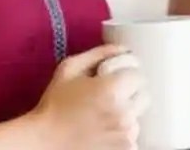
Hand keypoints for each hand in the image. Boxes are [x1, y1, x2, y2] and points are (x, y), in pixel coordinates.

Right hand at [31, 44, 148, 149]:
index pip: (139, 76)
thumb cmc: (54, 106)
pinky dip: (122, 134)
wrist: (44, 143)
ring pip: (138, 118)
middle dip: (130, 94)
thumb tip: (123, 49)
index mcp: (112, 89)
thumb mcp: (69, 70)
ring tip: (104, 118)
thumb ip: (98, 54)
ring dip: (126, 115)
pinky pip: (133, 137)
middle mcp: (123, 113)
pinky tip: (104, 132)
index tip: (116, 80)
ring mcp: (125, 135)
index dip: (127, 76)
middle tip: (111, 99)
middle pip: (144, 97)